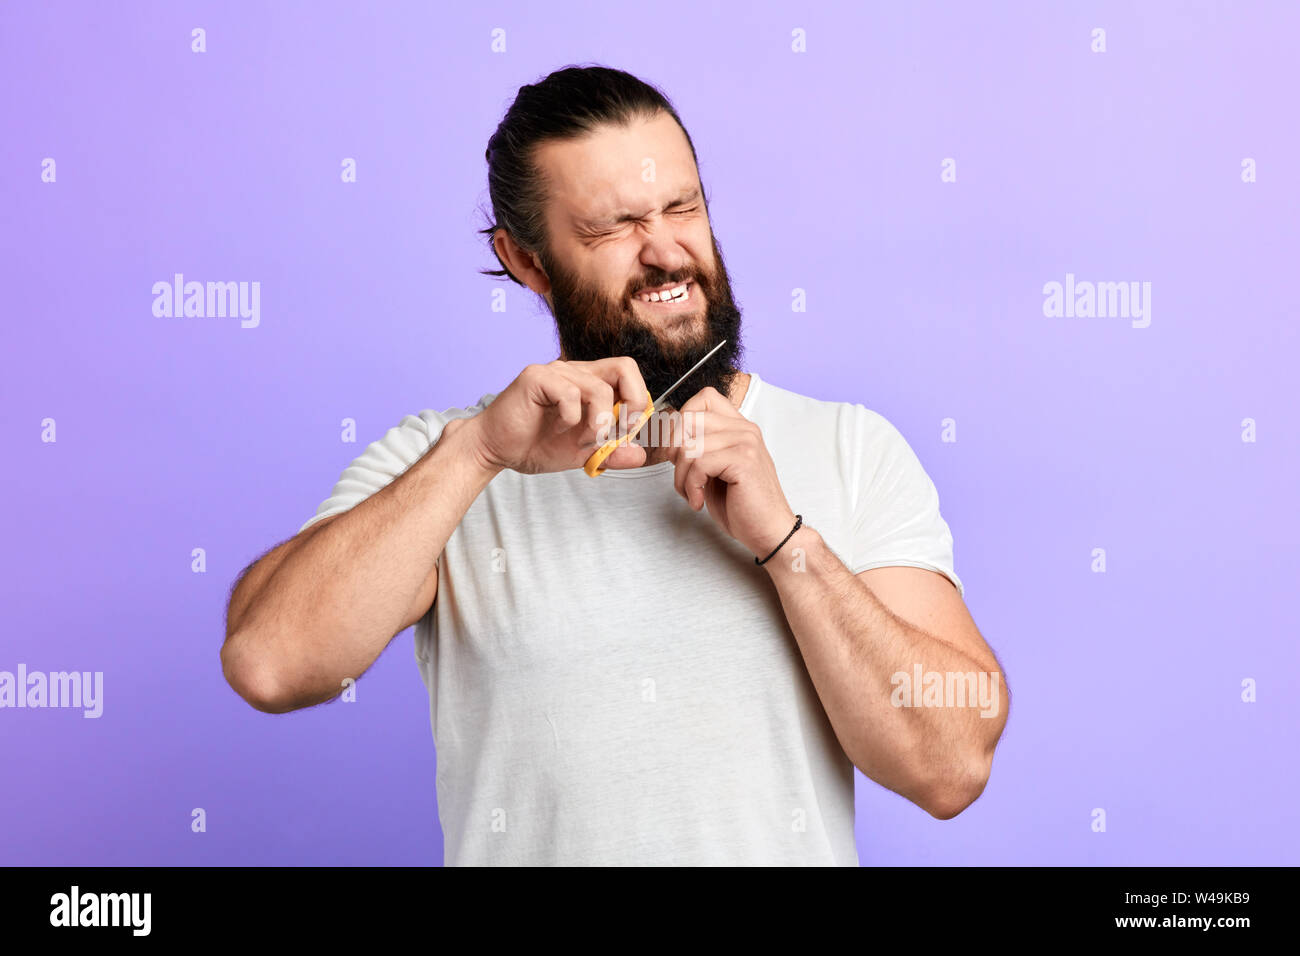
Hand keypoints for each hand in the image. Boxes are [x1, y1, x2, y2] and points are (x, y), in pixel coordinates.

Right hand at [464, 358, 650, 474]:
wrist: (495, 449)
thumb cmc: (534, 445)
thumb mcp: (582, 454)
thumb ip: (611, 452)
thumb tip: (640, 455)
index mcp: (589, 383)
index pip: (629, 376)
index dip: (637, 404)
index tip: (626, 432)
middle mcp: (575, 371)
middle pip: (625, 367)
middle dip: (632, 403)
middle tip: (618, 430)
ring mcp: (556, 371)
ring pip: (600, 389)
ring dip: (597, 424)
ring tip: (579, 440)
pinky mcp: (537, 377)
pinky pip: (570, 394)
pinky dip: (570, 420)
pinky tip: (556, 429)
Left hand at [664, 387, 797, 556]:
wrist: (768, 532)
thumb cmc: (741, 505)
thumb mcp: (713, 470)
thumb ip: (697, 447)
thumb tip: (666, 434)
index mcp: (739, 427)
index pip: (704, 397)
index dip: (681, 420)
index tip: (678, 451)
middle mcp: (745, 429)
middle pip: (689, 419)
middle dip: (674, 452)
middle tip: (683, 478)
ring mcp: (746, 442)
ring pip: (689, 446)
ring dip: (681, 476)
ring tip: (693, 494)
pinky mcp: (744, 460)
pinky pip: (698, 464)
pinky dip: (691, 486)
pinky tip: (699, 501)